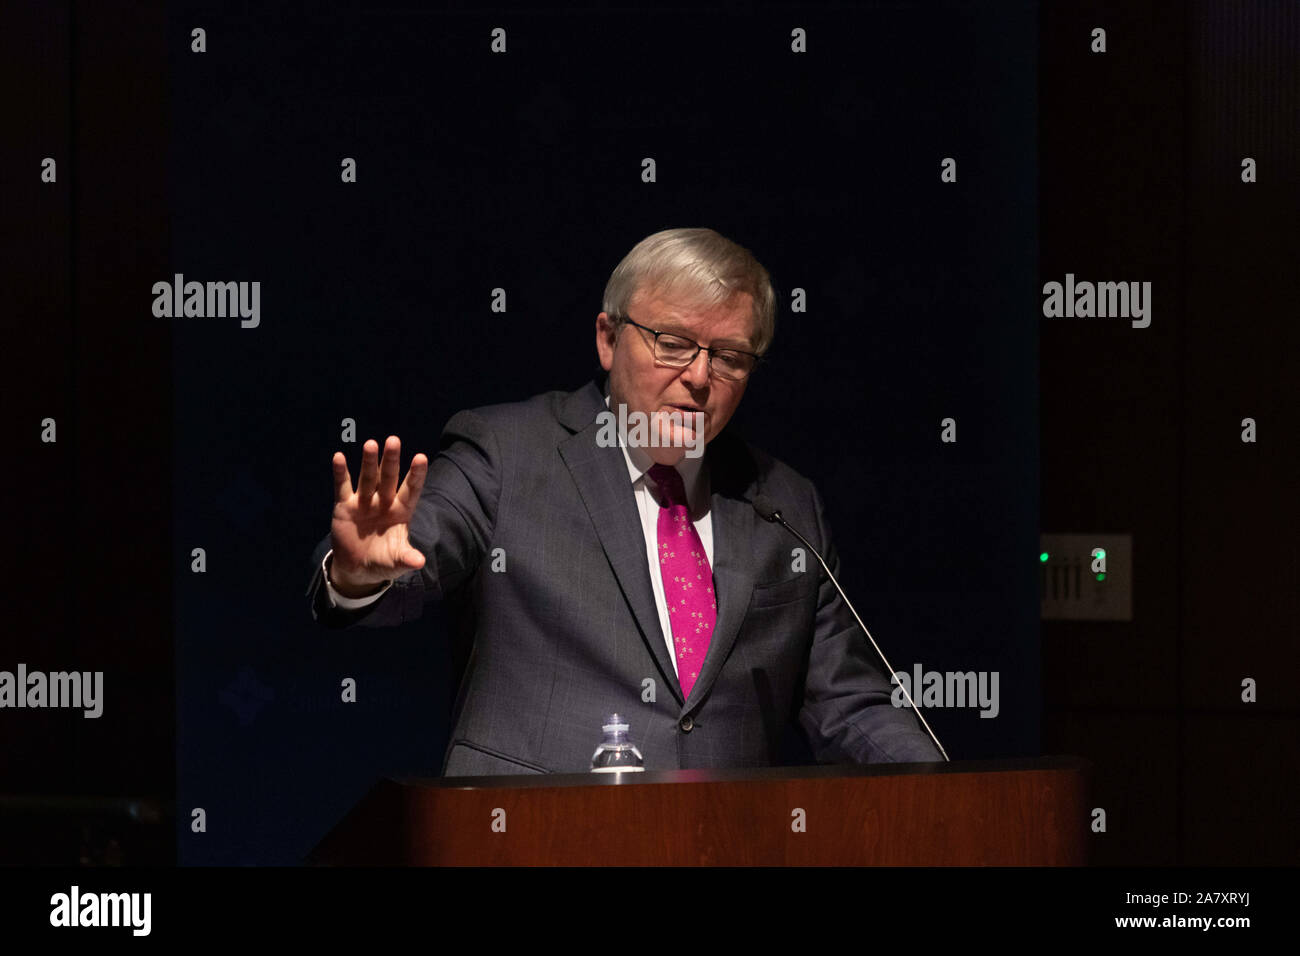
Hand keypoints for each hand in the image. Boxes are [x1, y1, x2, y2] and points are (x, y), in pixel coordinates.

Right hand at [329, 436, 428, 593]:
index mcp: (401, 511)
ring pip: (368, 477)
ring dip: (368, 461)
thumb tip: (420, 562)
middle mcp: (384, 501)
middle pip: (388, 477)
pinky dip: (340, 472)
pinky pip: (342, 486)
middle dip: (391, 460)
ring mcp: (364, 501)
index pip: (411, 489)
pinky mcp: (344, 506)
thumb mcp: (396, 562)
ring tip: (370, 444)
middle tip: (393, 440)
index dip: (416, 474)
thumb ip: (406, 559)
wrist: (357, 568)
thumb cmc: (383, 561)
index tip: (421, 457)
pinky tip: (338, 457)